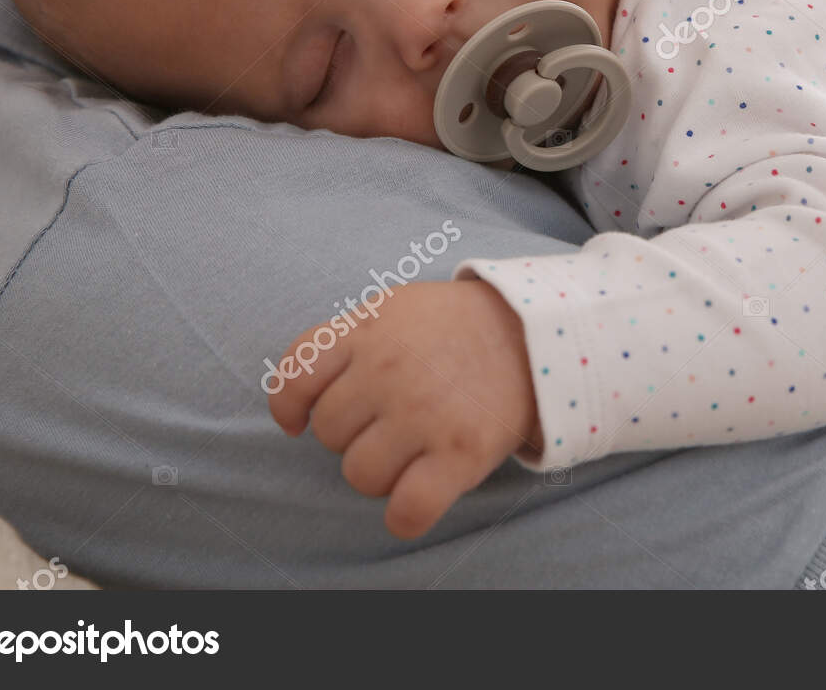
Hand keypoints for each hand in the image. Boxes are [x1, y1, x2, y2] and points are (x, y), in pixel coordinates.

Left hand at [266, 278, 538, 538]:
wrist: (536, 331)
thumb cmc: (458, 327)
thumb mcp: (397, 308)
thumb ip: (347, 340)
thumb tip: (297, 404)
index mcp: (369, 329)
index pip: (296, 377)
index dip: (289, 408)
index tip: (300, 421)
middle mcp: (389, 369)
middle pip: (330, 435)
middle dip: (354, 436)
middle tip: (390, 423)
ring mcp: (424, 412)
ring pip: (361, 476)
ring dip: (381, 474)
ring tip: (412, 453)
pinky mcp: (461, 452)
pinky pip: (407, 509)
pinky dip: (405, 517)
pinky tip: (416, 501)